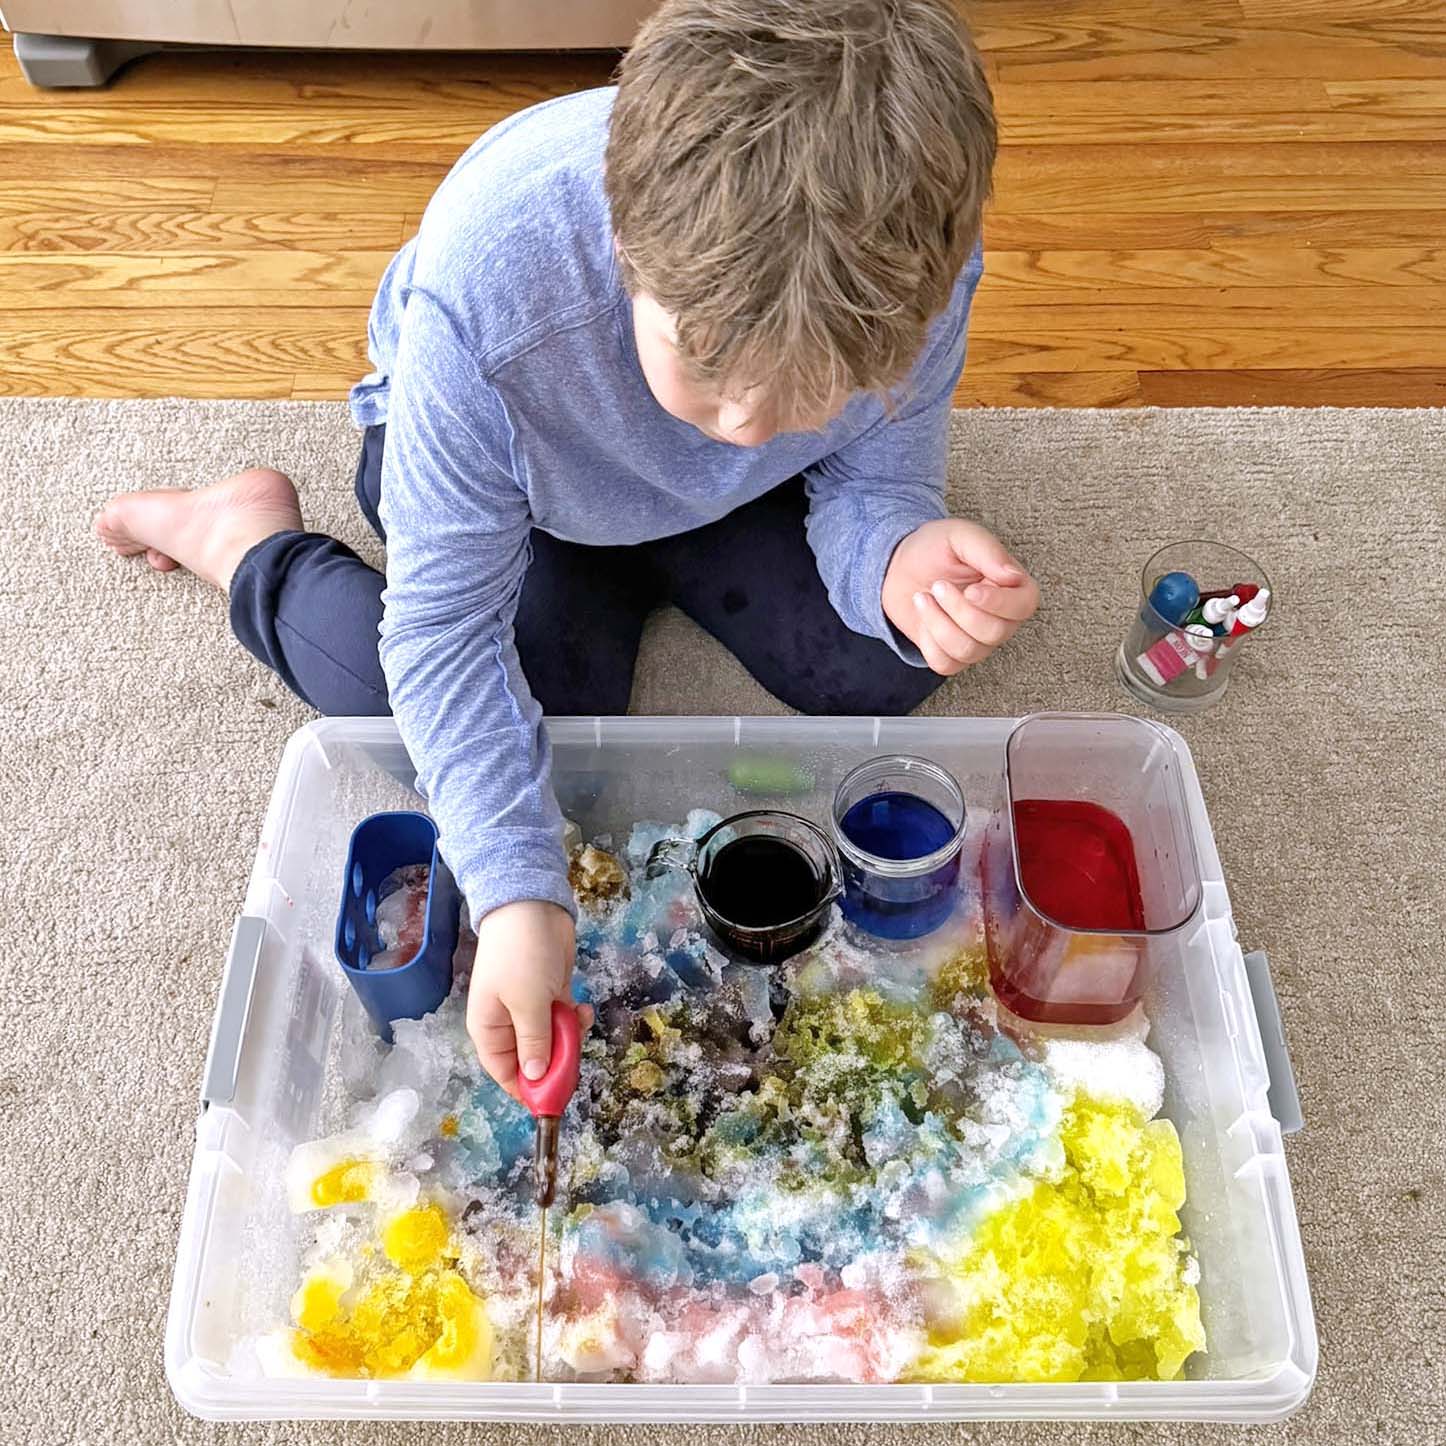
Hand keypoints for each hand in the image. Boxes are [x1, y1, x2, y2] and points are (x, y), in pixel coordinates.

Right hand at [466, 899, 591, 1099]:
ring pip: (553, 1041)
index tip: (554, 1100)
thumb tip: (534, 1079)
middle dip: (556, 1061)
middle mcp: (508, 1024)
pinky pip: (563, 1020)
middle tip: (576, 1053)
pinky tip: (582, 1007)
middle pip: (533, 1060)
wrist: (532, 907)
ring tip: (578, 1018)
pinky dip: (574, 1018)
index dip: (528, 1090)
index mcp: (489, 1030)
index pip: (505, 1073)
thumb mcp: (526, 1004)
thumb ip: (534, 1043)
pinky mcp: (551, 994)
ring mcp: (531, 1009)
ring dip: (569, 1036)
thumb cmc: (521, 957)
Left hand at [882, 519, 1039, 675]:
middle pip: (994, 633)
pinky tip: (924, 616)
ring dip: (938, 623)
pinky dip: (928, 640)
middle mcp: (1002, 618)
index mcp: (1012, 586)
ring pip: (968, 650)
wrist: (898, 566)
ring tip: (924, 597)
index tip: (971, 590)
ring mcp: (978, 641)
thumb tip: (1013, 577)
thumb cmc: (936, 548)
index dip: (999, 604)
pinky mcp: (952, 655)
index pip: (1024, 606)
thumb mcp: (961, 536)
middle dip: (959, 610)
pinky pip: (945, 663)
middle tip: (938, 585)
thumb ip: (988, 552)